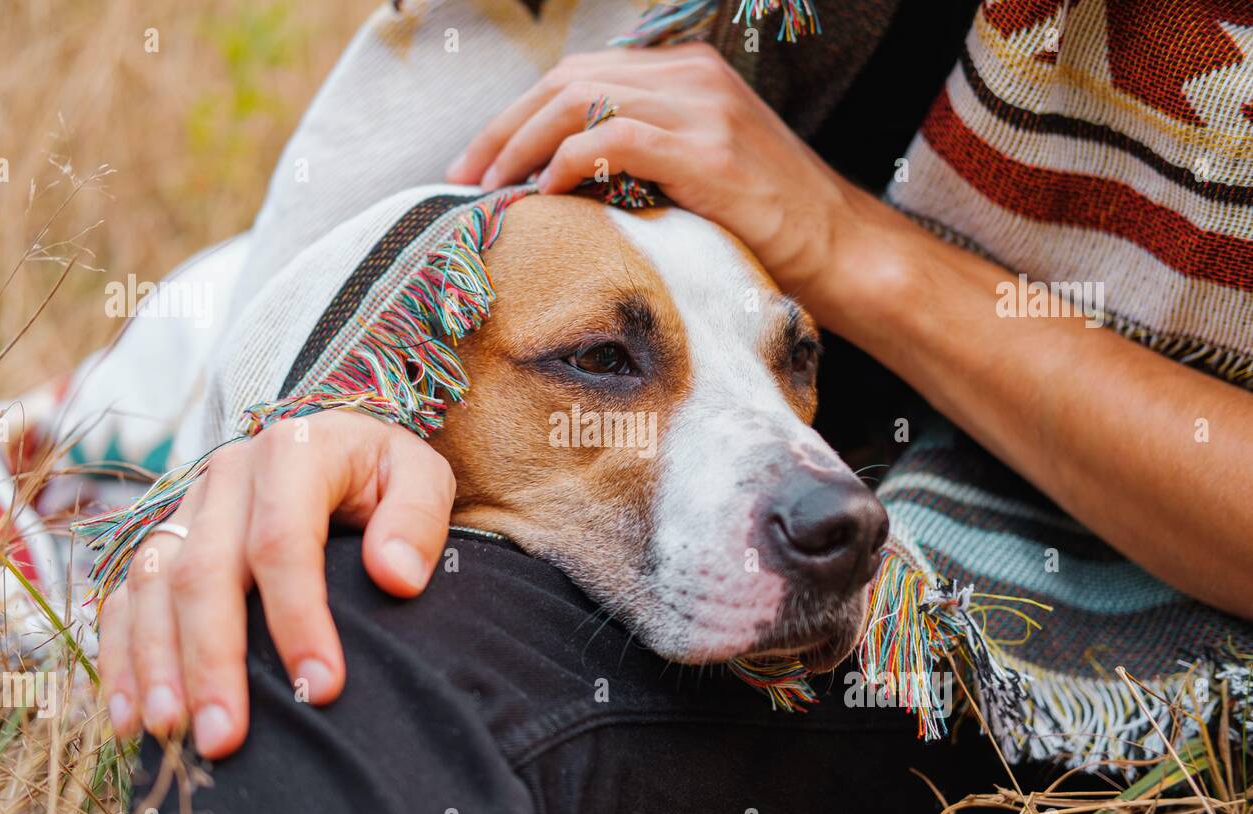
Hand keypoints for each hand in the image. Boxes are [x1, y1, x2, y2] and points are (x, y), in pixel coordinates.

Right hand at [97, 411, 455, 758]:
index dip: (297, 618)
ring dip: (157, 664)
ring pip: (153, 585)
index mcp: (292, 452)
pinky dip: (122, 656)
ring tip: (172, 731)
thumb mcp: (423, 476)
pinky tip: (131, 716)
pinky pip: (126, 596)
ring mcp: (187, 507)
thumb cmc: (383, 473)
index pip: (282, 541)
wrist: (339, 443)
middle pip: (204, 571)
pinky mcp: (162, 538)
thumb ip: (418, 518)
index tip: (320, 687)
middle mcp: (227, 474)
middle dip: (213, 660)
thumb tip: (395, 577)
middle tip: (226, 736)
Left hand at [446, 43, 914, 331]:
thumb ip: (641, 155)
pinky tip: (545, 194)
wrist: (840, 249)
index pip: (579, 77)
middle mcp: (689, 75)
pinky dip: (567, 162)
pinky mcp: (706, 148)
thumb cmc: (766, 225)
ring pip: (580, 101)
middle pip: (567, 80)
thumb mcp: (698, 172)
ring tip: (491, 190)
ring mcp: (700, 106)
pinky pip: (612, 138)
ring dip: (522, 146)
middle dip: (504, 128)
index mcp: (685, 72)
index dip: (518, 116)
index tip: (479, 163)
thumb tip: (562, 178)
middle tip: (464, 177)